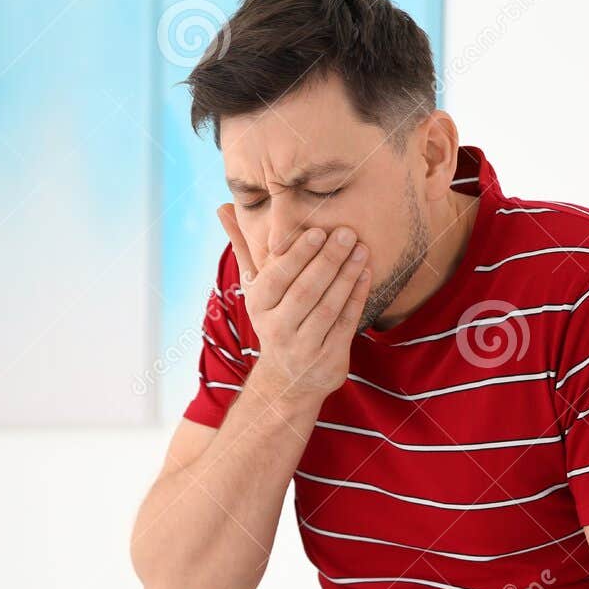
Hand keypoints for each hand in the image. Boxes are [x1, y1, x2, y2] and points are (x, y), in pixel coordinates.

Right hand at [217, 206, 370, 403]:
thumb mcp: (255, 287)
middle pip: (305, 291)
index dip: (299, 255)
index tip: (318, 230)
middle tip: (347, 233)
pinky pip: (345, 324)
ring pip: (328, 307)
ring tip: (361, 249)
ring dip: (347, 276)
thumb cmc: (274, 318)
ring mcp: (303, 347)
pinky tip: (366, 273)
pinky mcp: (328, 359)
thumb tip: (223, 207)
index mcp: (258, 306)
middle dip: (328, 260)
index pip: (278, 277)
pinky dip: (357, 297)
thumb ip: (244, 247)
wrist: (287, 380)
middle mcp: (276, 329)